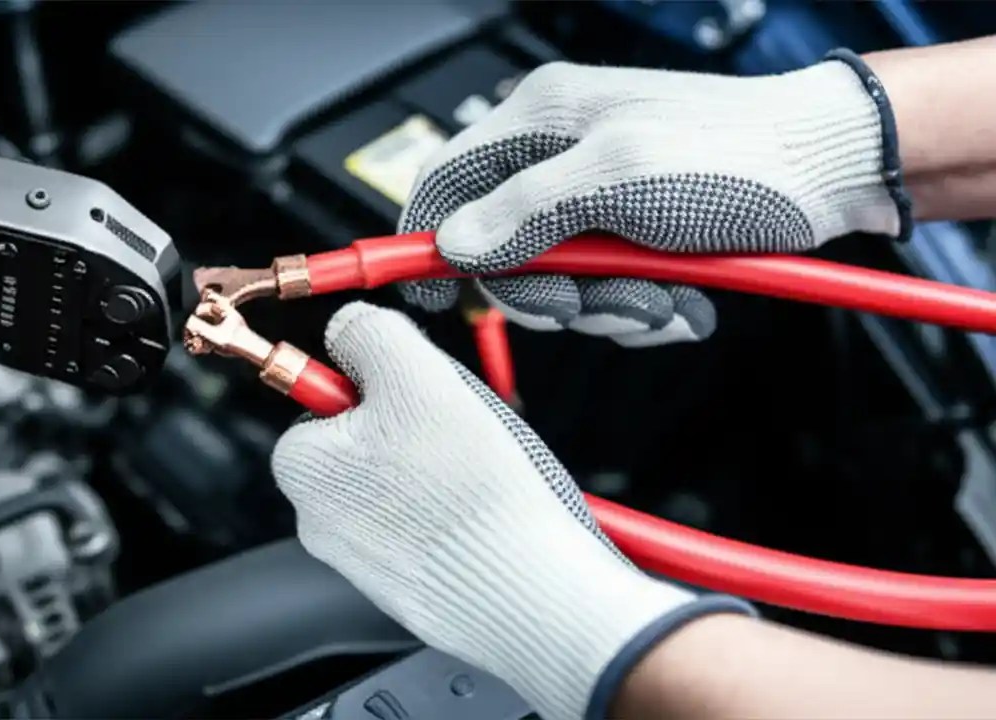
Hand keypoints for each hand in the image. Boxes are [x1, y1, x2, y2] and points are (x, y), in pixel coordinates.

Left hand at [271, 302, 751, 718]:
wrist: (527, 589)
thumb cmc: (469, 490)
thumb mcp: (413, 372)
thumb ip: (368, 332)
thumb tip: (347, 328)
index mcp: (299, 463)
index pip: (330, 394)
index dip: (386, 383)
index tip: (422, 395)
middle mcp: (316, 518)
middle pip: (367, 437)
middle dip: (416, 427)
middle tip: (459, 435)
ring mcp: (359, 558)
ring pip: (399, 480)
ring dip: (439, 469)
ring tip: (478, 478)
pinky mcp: (403, 585)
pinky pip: (424, 526)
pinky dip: (453, 513)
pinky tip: (482, 512)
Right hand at [400, 54, 906, 345]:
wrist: (832, 170)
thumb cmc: (739, 157)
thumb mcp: (620, 179)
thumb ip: (526, 211)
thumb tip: (453, 245)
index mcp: (542, 119)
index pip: (446, 179)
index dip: (425, 240)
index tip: (429, 298)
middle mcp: (560, 153)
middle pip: (502, 248)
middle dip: (550, 293)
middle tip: (595, 302)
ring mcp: (597, 194)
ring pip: (558, 279)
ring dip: (607, 307)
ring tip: (660, 299)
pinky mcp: (632, 229)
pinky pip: (606, 289)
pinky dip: (639, 308)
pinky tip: (678, 301)